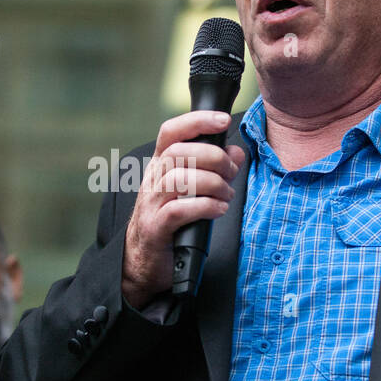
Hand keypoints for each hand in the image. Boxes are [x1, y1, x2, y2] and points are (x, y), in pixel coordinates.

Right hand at [122, 111, 245, 307]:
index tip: (222, 120)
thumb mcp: (193, 190)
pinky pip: (179, 210)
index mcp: (160, 165)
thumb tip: (236, 151)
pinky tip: (218, 209)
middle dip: (213, 157)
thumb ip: (215, 169)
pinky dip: (205, 207)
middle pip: (179, 152)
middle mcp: (153, 179)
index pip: (171, 131)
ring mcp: (152, 203)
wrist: (144, 260)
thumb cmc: (171, 221)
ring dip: (212, 184)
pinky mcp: (156, 227)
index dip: (197, 121)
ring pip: (179, 179)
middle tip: (231, 171)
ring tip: (226, 195)